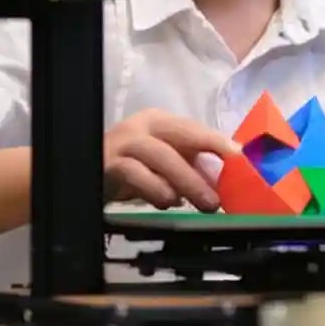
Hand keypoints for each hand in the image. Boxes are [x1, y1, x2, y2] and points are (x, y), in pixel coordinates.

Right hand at [103, 109, 238, 211]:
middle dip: (206, 161)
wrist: (84, 175)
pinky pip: (135, 174)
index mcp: (159, 121)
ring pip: (160, 156)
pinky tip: (167, 203)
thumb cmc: (132, 168)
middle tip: (221, 195)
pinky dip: (155, 189)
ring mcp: (123, 143)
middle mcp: (141, 127)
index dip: (218, 141)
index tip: (240, 156)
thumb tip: (226, 181)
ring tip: (203, 203)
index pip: (194, 128)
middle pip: (180, 136)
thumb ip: (191, 167)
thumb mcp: (164, 164)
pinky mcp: (107, 164)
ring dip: (185, 181)